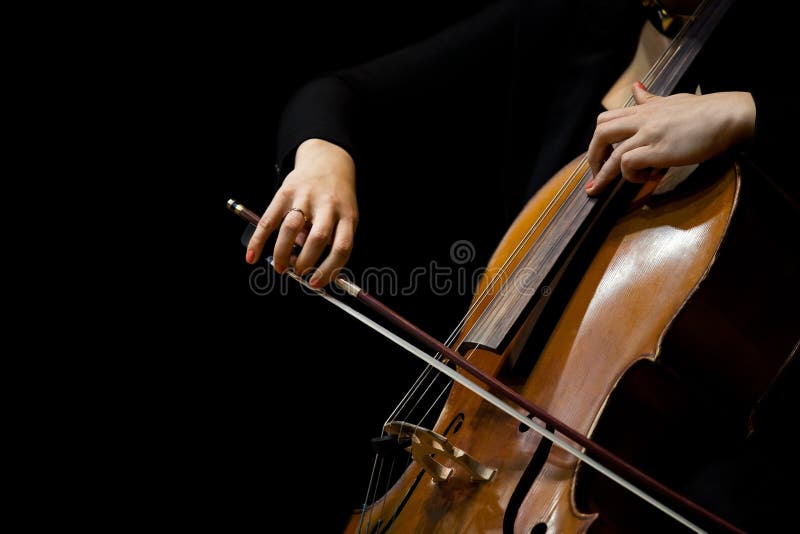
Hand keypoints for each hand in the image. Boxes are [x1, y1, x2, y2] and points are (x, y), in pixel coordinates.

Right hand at [246, 138, 357, 287]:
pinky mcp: (286, 192)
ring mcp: (306, 197)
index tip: (315, 282)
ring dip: (282, 252)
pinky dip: (258, 240)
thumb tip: (305, 266)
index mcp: (347, 215)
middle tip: (297, 271)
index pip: (342, 247)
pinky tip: (252, 256)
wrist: (327, 161)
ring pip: (291, 228)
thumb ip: (329, 240)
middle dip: (305, 262)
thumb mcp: (343, 216)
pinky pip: (269, 220)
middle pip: (317, 238)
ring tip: (280, 266)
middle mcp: (328, 205)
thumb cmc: (336, 198)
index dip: (329, 269)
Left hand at [585, 83, 754, 194]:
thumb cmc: (705, 111)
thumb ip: (650, 99)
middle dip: (592, 156)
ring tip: (603, 188)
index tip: (598, 157)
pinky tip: (645, 180)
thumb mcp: (671, 100)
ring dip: (604, 175)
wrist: (729, 115)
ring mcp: (650, 134)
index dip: (597, 139)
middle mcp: (642, 119)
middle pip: (601, 132)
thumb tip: (636, 88)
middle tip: (595, 175)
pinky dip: (630, 176)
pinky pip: (629, 164)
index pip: (606, 118)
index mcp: (644, 109)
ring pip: (613, 154)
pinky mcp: (660, 149)